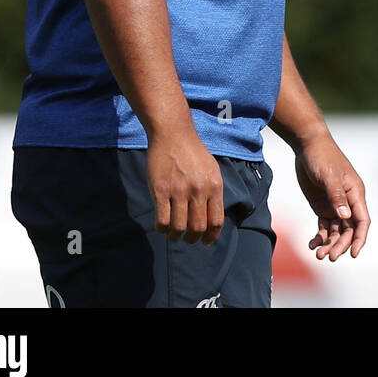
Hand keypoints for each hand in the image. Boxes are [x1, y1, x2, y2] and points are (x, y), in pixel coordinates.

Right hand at [146, 129, 224, 245]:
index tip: (205, 242)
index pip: (216, 220)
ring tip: (173, 234)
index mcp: (214, 186)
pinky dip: (162, 228)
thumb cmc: (193, 153)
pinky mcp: (161, 190)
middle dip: (192, 239)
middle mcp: (199, 190)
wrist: (173, 134)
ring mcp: (179, 190)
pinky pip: (162, 219)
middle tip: (187, 239)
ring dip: (176, 236)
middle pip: (198, 227)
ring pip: (179, 227)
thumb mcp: (212, 170)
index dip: (211, 236)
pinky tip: (162, 226)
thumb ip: (213, 192)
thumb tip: (212, 218)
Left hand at [294, 133, 369, 260]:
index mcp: (355, 194)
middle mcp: (348, 202)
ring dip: (329, 244)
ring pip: (336, 231)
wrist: (308, 146)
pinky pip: (324, 226)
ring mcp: (335, 205)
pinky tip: (312, 244)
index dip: (359, 239)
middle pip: (348, 230)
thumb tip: (345, 218)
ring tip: (318, 254)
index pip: (362, 221)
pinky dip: (319, 237)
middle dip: (340, 245)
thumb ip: (337, 197)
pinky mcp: (322, 205)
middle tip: (328, 257)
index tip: (353, 254)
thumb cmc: (323, 157)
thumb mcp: (329, 177)